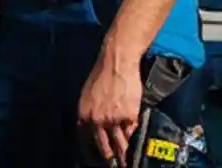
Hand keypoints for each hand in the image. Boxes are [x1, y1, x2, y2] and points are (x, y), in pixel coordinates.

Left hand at [77, 52, 141, 166]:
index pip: (86, 139)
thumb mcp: (88, 94)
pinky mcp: (128, 116)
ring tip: (127, 162)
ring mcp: (113, 119)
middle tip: (114, 164)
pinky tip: (137, 148)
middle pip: (103, 145)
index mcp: (84, 114)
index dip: (92, 150)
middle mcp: (96, 120)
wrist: (116, 62)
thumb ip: (90, 111)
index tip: (99, 157)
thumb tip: (92, 125)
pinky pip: (132, 132)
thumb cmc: (102, 74)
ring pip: (119, 142)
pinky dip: (135, 140)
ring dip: (124, 154)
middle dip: (109, 157)